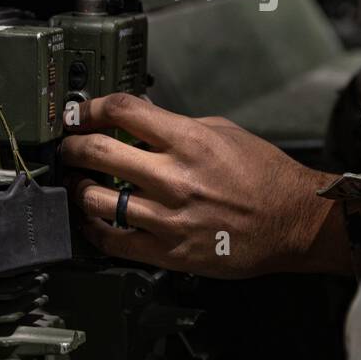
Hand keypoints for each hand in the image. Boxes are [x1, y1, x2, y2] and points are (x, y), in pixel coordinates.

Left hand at [60, 93, 352, 278]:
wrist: (292, 222)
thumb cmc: (265, 176)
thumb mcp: (224, 131)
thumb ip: (177, 125)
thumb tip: (139, 118)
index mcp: (189, 140)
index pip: (123, 112)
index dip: (92, 107)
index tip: (82, 112)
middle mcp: (174, 177)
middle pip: (98, 151)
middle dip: (73, 145)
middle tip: (68, 146)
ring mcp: (168, 217)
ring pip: (96, 199)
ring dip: (78, 188)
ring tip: (78, 183)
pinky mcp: (167, 252)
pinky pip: (112, 240)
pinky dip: (94, 228)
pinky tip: (93, 219)